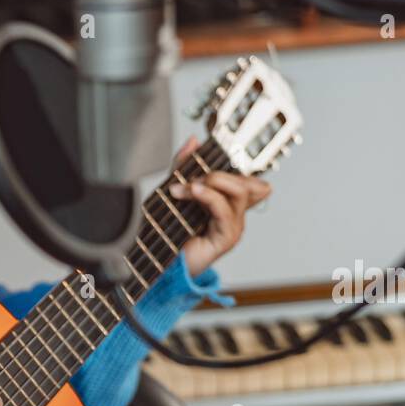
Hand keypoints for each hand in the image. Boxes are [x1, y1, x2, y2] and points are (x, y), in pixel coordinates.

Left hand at [168, 136, 270, 277]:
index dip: (231, 163)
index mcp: (227, 205)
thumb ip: (183, 167)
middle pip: (246, 183)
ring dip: (211, 182)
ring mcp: (233, 228)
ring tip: (186, 187)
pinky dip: (208, 197)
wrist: (158, 265)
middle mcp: (235, 216)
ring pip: (237, 192)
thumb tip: (193, 140)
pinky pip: (224, 210)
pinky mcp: (226, 239)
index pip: (245, 178)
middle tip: (189, 177)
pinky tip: (192, 191)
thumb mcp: (175, 192)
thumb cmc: (167, 233)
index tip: (204, 153)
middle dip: (217, 173)